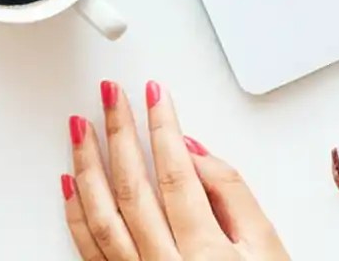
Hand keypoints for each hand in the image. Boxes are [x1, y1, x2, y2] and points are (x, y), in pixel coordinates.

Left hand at [61, 80, 289, 259]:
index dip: (162, 128)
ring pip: (102, 214)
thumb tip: (192, 150)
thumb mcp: (268, 248)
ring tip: (81, 125)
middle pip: (133, 187)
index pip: (176, 174)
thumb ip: (233, 194)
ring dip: (87, 164)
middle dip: (120, 133)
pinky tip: (69, 179)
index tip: (154, 94)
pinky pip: (89, 248)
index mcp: (208, 253)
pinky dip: (76, 211)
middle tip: (110, 94)